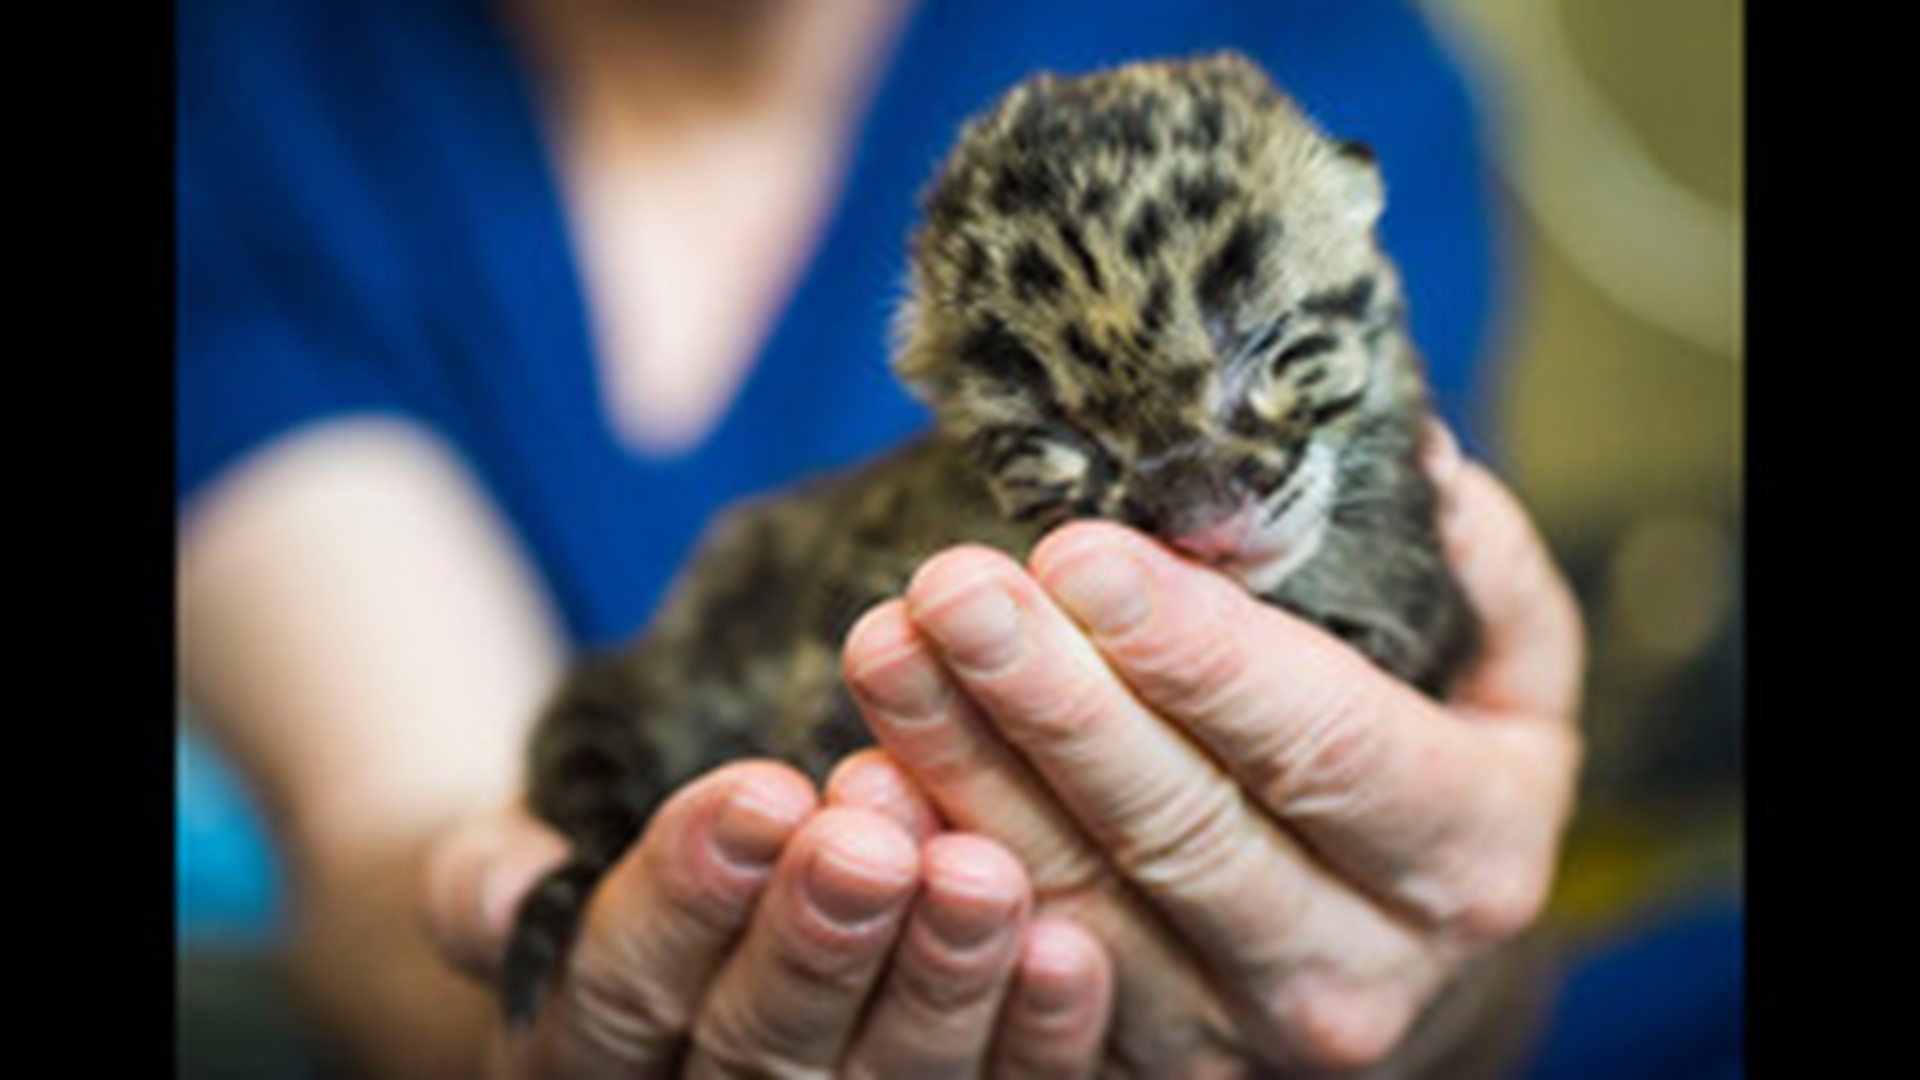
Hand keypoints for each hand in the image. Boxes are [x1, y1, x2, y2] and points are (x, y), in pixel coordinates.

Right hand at [421, 752, 1113, 1077]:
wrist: (684, 945)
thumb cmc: (612, 899)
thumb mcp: (517, 883)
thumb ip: (498, 890)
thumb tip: (502, 883)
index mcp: (589, 1061)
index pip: (623, 993)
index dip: (686, 897)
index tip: (757, 792)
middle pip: (760, 1054)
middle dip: (819, 943)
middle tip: (869, 839)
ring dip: (941, 984)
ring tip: (983, 874)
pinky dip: (1038, 1040)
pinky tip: (1070, 951)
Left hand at [842, 426, 1583, 1072]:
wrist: (1389, 920)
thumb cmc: (1431, 743)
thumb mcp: (1498, 652)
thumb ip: (1471, 560)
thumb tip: (1400, 454)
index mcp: (1469, 850)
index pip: (1325, 744)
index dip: (1199, 654)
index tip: (1079, 555)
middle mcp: (1363, 971)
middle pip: (1184, 830)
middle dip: (1055, 700)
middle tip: (953, 589)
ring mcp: (1238, 1034)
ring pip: (1080, 899)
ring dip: (966, 771)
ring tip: (886, 645)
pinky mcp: (1137, 1063)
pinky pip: (1011, 973)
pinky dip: (935, 872)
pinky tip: (866, 778)